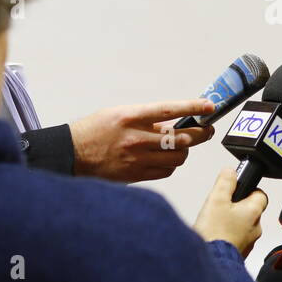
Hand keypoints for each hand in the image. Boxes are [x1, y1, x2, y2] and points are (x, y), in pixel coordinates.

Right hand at [69, 99, 216, 182]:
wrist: (72, 153)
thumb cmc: (94, 131)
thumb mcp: (119, 114)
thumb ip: (146, 118)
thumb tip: (172, 123)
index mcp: (132, 117)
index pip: (170, 110)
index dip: (193, 108)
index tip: (209, 107)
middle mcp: (137, 138)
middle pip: (183, 138)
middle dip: (201, 134)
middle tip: (206, 130)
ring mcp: (137, 158)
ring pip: (179, 157)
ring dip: (185, 151)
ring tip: (182, 146)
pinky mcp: (136, 175)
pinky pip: (167, 171)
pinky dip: (171, 165)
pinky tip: (166, 159)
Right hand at [193, 166, 267, 256]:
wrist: (211, 261)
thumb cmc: (215, 233)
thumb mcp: (217, 199)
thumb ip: (225, 182)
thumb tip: (231, 171)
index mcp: (254, 212)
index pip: (261, 194)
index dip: (249, 189)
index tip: (238, 189)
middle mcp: (256, 228)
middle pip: (250, 210)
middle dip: (236, 206)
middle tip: (221, 206)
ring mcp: (249, 242)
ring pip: (243, 225)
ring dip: (231, 221)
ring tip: (215, 221)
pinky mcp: (240, 252)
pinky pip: (237, 238)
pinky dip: (228, 235)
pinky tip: (215, 234)